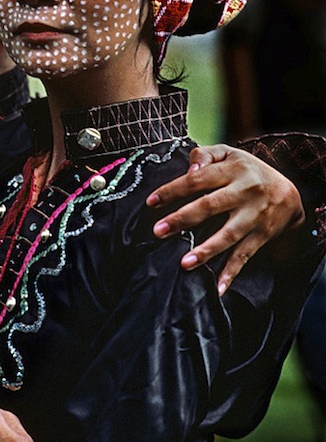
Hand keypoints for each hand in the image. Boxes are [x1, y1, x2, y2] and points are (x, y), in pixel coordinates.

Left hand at [146, 143, 303, 293]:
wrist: (289, 192)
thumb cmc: (247, 171)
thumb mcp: (228, 153)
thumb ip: (204, 155)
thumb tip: (189, 170)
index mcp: (233, 170)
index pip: (197, 179)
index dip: (173, 190)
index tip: (151, 202)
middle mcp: (245, 192)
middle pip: (210, 206)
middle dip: (182, 219)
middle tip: (158, 231)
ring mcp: (254, 216)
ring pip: (228, 235)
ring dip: (206, 251)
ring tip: (184, 263)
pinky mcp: (262, 235)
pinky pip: (245, 255)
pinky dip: (232, 272)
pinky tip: (218, 288)